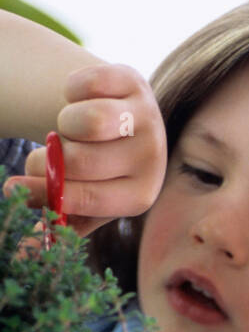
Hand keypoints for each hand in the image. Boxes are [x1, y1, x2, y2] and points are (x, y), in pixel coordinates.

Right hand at [3, 63, 166, 234]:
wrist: (117, 120)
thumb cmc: (96, 172)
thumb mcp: (82, 201)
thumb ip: (57, 225)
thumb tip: (25, 250)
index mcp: (141, 196)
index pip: (89, 198)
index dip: (46, 194)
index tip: (12, 189)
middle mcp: (153, 159)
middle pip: (83, 161)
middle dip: (47, 158)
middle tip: (39, 156)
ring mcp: (148, 118)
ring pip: (88, 122)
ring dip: (62, 123)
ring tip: (65, 129)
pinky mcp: (135, 80)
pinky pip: (86, 83)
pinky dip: (70, 90)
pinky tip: (77, 100)